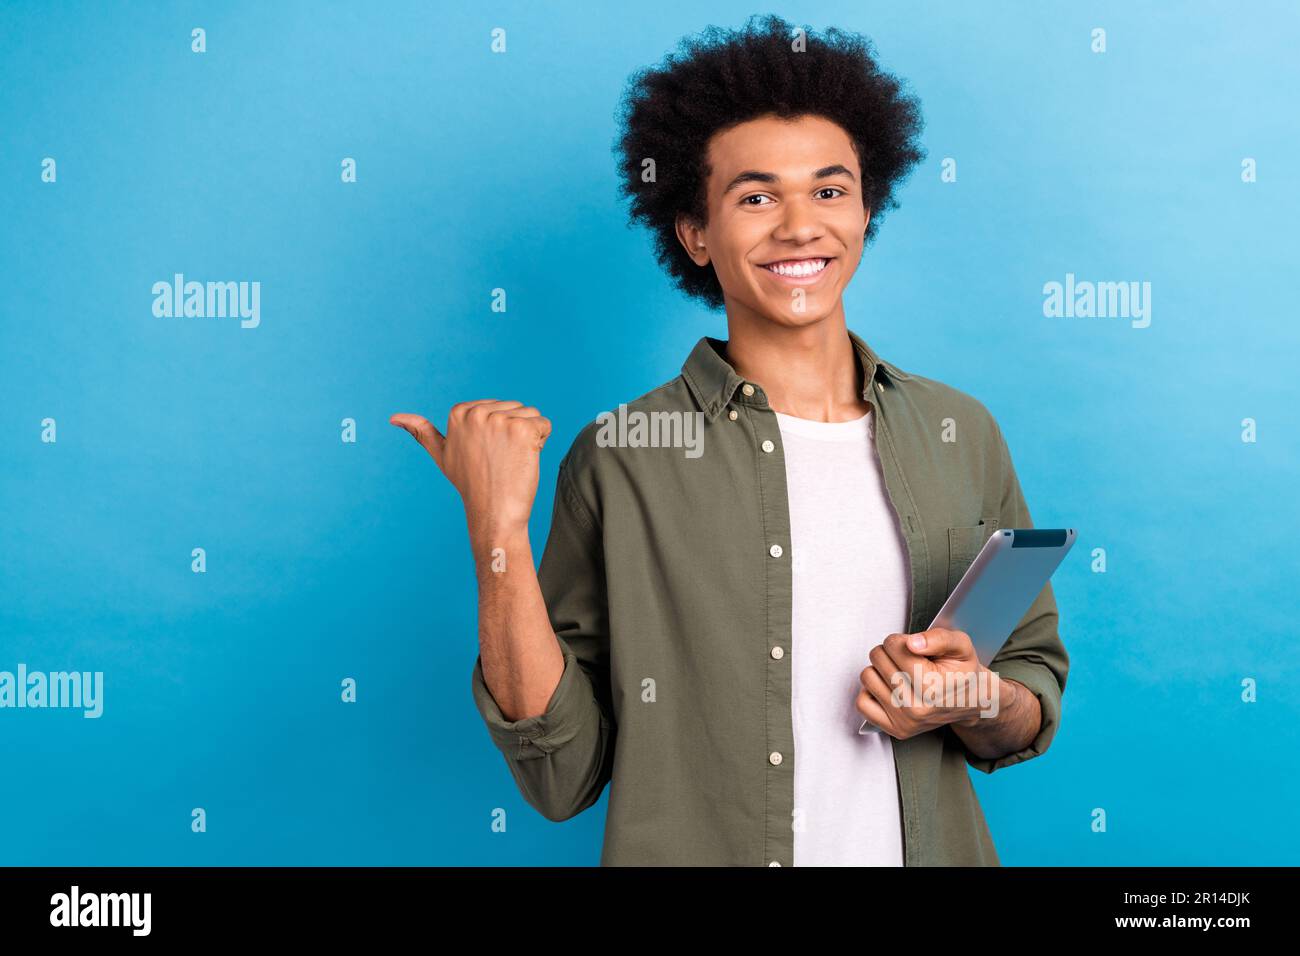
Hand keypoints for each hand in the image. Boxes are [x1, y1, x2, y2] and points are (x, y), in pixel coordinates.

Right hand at [390, 400, 551, 535]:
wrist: (493, 512)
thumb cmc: (471, 485)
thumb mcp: (443, 456)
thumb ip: (422, 433)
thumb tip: (393, 417)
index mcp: (459, 411)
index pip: (499, 407)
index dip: (499, 432)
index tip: (486, 453)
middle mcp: (477, 412)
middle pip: (516, 408)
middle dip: (515, 434)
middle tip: (500, 460)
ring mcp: (499, 420)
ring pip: (531, 416)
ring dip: (529, 438)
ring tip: (510, 461)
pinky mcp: (522, 429)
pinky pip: (544, 425)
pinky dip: (541, 443)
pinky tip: (524, 460)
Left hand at [855, 628, 996, 738]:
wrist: (971, 701)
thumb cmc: (962, 672)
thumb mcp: (961, 646)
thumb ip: (939, 638)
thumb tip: (912, 643)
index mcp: (933, 687)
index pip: (894, 646)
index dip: (902, 639)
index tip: (915, 647)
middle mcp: (917, 708)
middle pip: (878, 659)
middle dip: (890, 651)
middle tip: (908, 659)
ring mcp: (904, 721)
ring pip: (868, 677)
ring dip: (880, 669)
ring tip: (900, 671)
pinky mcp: (894, 730)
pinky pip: (862, 702)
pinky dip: (871, 690)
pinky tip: (890, 687)